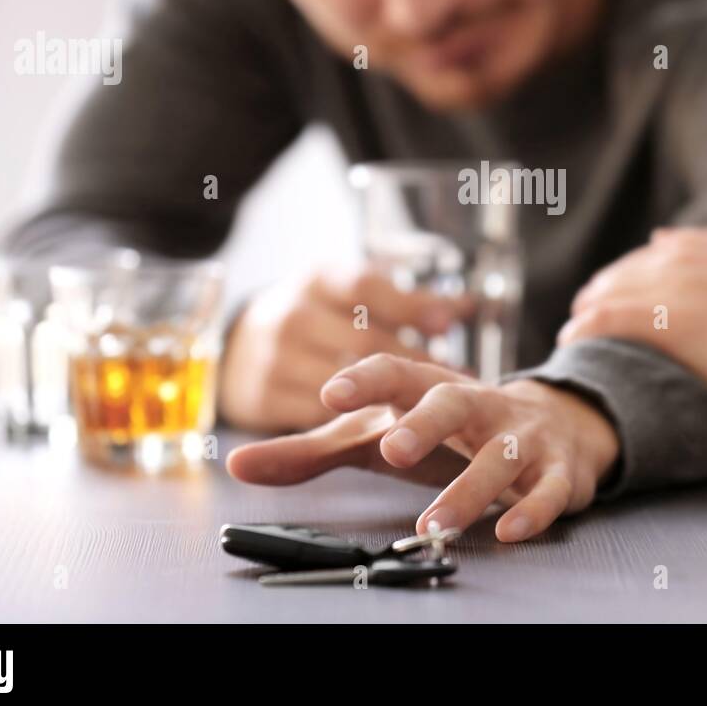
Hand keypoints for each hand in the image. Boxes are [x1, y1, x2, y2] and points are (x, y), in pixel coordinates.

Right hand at [219, 269, 461, 431]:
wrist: (239, 353)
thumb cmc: (318, 324)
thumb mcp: (347, 298)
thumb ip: (405, 304)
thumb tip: (467, 306)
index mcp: (318, 279)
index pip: (366, 287)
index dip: (409, 305)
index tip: (447, 325)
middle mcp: (292, 313)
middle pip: (363, 340)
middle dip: (412, 361)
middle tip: (457, 379)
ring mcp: (273, 357)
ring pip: (344, 382)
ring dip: (391, 398)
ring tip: (431, 405)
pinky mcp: (262, 400)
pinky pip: (320, 418)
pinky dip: (355, 425)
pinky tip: (388, 426)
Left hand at [227, 355, 619, 541]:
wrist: (559, 423)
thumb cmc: (451, 432)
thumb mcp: (381, 434)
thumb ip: (313, 450)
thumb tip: (237, 463)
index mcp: (430, 389)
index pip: (397, 372)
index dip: (366, 379)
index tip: (330, 392)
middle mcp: (480, 404)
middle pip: (454, 400)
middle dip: (425, 423)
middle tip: (391, 448)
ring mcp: (522, 436)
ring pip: (499, 455)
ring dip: (468, 488)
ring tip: (432, 523)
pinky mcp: (558, 471)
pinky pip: (550, 490)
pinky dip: (532, 509)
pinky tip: (508, 530)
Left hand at [558, 228, 706, 425]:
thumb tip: (682, 243)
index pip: (661, 250)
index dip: (636, 271)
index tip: (622, 288)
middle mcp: (694, 257)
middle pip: (629, 268)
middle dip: (605, 287)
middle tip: (586, 309)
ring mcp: (680, 286)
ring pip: (613, 290)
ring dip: (587, 308)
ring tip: (572, 328)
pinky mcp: (671, 320)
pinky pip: (609, 319)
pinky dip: (584, 328)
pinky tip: (569, 340)